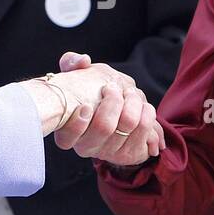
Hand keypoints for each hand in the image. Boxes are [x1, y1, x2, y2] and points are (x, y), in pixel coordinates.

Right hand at [51, 52, 163, 166]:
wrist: (117, 110)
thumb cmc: (90, 90)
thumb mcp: (75, 74)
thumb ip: (71, 62)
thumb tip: (84, 60)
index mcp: (67, 132)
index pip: (65, 140)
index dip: (77, 125)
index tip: (86, 106)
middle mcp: (87, 147)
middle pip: (104, 127)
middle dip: (114, 100)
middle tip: (113, 88)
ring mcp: (109, 152)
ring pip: (128, 124)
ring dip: (133, 102)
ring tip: (129, 93)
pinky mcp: (131, 154)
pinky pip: (147, 132)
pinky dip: (148, 113)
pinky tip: (143, 107)